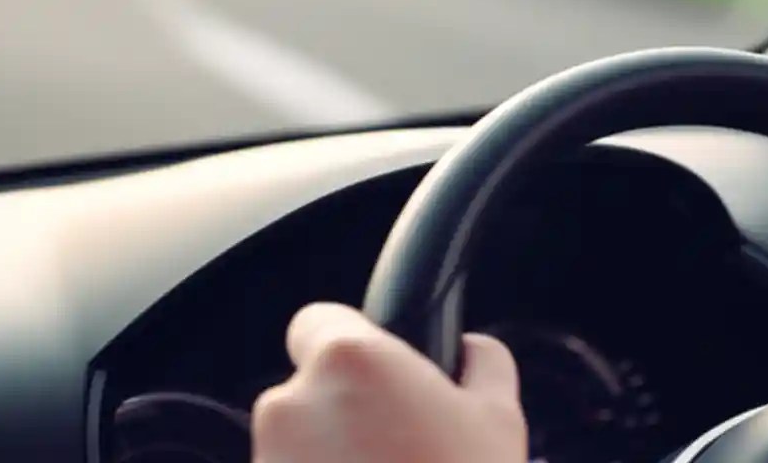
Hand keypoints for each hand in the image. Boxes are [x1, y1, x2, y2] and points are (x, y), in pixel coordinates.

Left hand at [252, 302, 526, 462]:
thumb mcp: (501, 420)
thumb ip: (483, 363)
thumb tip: (473, 351)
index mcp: (350, 361)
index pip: (319, 319)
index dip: (353, 341)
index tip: (383, 371)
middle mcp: (291, 406)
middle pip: (309, 388)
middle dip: (347, 410)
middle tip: (404, 443)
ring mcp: (267, 461)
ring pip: (297, 443)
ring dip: (330, 457)